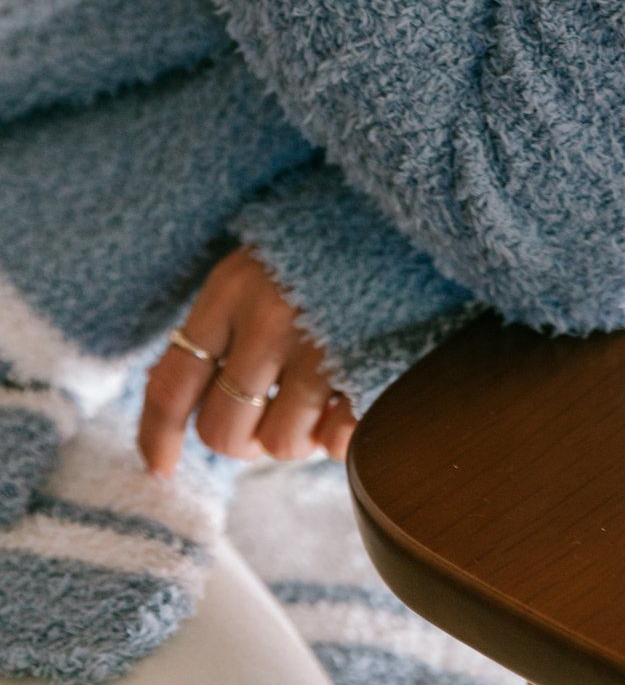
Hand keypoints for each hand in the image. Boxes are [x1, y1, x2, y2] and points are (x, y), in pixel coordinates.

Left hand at [138, 246, 358, 475]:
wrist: (407, 215)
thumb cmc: (324, 247)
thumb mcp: (257, 265)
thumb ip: (216, 325)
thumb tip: (166, 401)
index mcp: (232, 288)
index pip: (173, 384)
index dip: (157, 436)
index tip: (161, 468)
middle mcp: (269, 319)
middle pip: (223, 431)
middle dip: (243, 437)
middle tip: (270, 412)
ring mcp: (322, 346)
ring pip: (282, 445)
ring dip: (297, 435)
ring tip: (318, 397)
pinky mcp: (370, 368)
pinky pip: (337, 442)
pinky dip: (341, 433)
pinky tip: (351, 395)